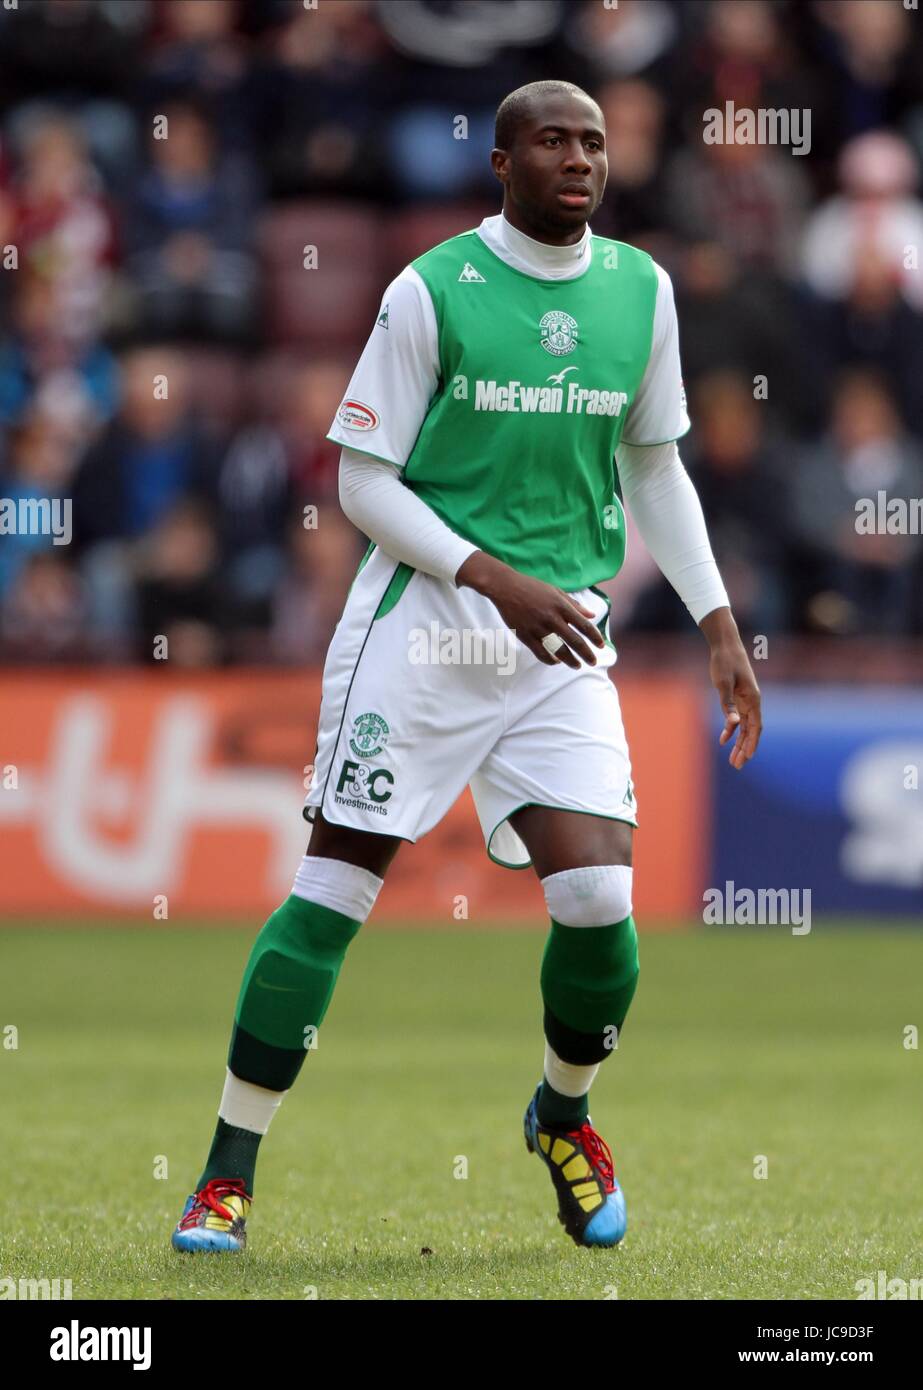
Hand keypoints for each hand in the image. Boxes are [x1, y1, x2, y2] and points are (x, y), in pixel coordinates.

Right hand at [455, 551, 605, 668]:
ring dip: (570, 660)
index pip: (584, 625)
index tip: (601, 646)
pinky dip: (550, 659)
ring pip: (558, 650)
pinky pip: (541, 652)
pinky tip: (556, 661)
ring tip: (577, 666)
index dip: (594, 637)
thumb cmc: (532, 587)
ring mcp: (538, 628)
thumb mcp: (556, 591)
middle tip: (593, 662)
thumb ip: (574, 604)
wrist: (506, 587)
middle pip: (574, 641)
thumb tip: (592, 615)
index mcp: (561, 606)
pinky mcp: (525, 635)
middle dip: (586, 654)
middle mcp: (552, 618)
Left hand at [699, 607, 762, 769]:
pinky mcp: (737, 698)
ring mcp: (745, 701)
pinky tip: (724, 741)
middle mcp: (752, 702)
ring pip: (745, 727)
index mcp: (753, 699)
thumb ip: (728, 705)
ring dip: (739, 743)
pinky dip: (731, 730)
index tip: (748, 758)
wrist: (725, 646)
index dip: (752, 744)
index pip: (756, 727)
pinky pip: (736, 719)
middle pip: (751, 731)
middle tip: (738, 766)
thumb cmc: (724, 663)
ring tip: (733, 761)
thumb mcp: (723, 684)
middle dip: (745, 749)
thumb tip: (734, 724)